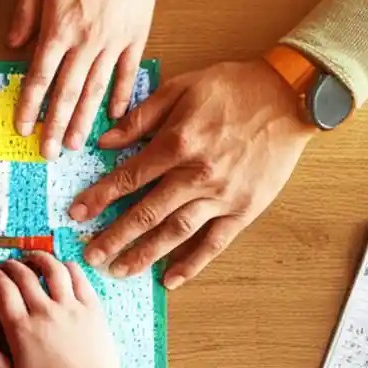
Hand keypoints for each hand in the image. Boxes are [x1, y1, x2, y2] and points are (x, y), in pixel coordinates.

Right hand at [0, 252, 128, 367]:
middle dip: (9, 265)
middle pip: (23, 274)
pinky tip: (60, 268)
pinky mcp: (92, 307)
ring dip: (38, 258)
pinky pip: (79, 276)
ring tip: (31, 258)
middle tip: (4, 266)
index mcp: (22, 329)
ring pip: (53, 268)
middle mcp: (45, 312)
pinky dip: (67, 266)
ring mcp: (71, 307)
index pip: (2, 288)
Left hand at [10, 0, 158, 158]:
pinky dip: (121, 95)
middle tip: (49, 153)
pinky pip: (127, 72)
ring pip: (96, 89)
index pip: (39, 78)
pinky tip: (115, 116)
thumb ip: (25, 11)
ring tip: (76, 145)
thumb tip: (12, 45)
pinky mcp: (136, 34)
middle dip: (56, 126)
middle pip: (67, 93)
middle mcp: (86, 41)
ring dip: (84, 120)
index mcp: (59, 28)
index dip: (30, 107)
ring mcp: (114, 40)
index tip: (23, 130)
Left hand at [71, 59, 315, 287]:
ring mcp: (223, 196)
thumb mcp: (182, 88)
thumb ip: (141, 117)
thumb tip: (104, 142)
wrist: (291, 96)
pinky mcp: (245, 208)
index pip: (128, 177)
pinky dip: (192, 264)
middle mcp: (198, 175)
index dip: (99, 198)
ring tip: (119, 270)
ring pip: (176, 232)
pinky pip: (214, 243)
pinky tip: (170, 279)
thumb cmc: (235, 87)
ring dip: (144, 254)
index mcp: (179, 143)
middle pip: (147, 213)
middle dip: (114, 236)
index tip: (76, 215)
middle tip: (89, 256)